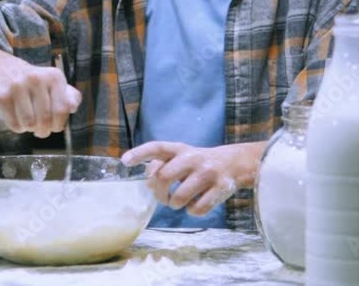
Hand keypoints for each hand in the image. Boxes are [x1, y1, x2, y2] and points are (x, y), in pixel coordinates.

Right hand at [0, 57, 80, 137]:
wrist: (6, 70)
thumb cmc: (36, 84)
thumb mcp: (56, 85)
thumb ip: (69, 97)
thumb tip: (72, 107)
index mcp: (54, 76)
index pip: (62, 109)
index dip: (59, 124)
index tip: (55, 127)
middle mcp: (36, 78)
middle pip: (45, 118)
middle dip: (44, 131)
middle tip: (42, 131)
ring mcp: (17, 86)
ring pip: (29, 123)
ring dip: (31, 129)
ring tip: (30, 125)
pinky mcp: (2, 96)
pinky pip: (14, 124)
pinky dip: (18, 128)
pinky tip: (19, 121)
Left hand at [121, 142, 259, 216]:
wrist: (234, 163)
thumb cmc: (198, 163)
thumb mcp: (180, 157)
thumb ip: (162, 166)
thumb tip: (147, 182)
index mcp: (180, 149)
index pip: (157, 147)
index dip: (140, 153)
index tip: (125, 162)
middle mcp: (193, 158)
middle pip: (164, 176)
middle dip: (159, 193)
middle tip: (163, 198)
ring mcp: (208, 172)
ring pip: (180, 197)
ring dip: (175, 204)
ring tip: (178, 202)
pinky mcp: (221, 188)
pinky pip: (198, 208)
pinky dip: (193, 211)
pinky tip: (195, 205)